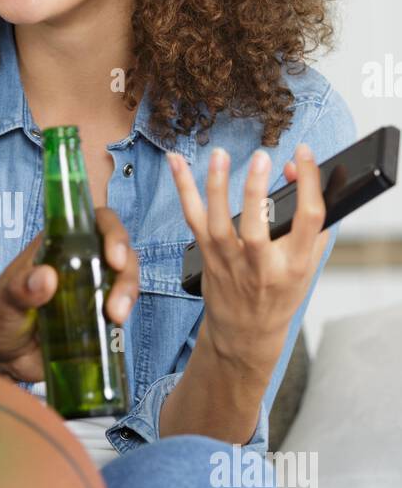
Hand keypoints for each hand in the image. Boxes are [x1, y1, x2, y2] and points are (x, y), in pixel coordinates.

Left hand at [0, 207, 138, 381]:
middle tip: (116, 304)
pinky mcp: (97, 321)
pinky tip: (115, 334)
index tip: (114, 256)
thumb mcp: (2, 301)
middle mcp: (81, 264)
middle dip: (127, 275)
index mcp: (59, 246)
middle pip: (121, 255)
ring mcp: (92, 293)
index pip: (96, 223)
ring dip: (128, 297)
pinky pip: (119, 315)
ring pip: (124, 283)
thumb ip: (20, 289)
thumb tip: (46, 276)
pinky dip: (123, 322)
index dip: (113, 232)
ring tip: (115, 318)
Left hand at [167, 143, 328, 372]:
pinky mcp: (208, 258)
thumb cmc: (279, 293)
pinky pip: (193, 221)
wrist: (246, 334)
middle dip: (257, 192)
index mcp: (295, 265)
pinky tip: (177, 164)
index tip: (302, 154)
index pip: (309, 219)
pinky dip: (184, 191)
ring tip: (220, 155)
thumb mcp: (307, 263)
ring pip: (219, 225)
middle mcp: (262, 266)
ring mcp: (230, 263)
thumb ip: (309, 221)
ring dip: (217, 187)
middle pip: (257, 227)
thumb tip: (293, 170)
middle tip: (261, 158)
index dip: (308, 183)